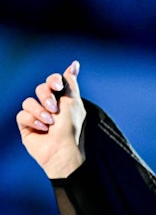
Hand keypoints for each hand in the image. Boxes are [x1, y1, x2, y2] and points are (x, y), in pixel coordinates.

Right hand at [16, 60, 85, 178]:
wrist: (62, 150)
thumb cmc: (71, 128)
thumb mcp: (73, 102)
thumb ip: (70, 83)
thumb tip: (74, 64)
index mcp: (63, 101)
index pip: (53, 82)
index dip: (53, 81)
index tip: (58, 85)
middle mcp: (50, 107)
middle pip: (40, 89)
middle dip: (46, 96)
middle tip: (54, 108)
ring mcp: (37, 116)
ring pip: (28, 102)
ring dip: (40, 111)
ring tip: (50, 123)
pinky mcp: (27, 126)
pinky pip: (22, 114)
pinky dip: (32, 120)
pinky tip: (42, 129)